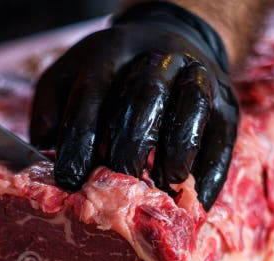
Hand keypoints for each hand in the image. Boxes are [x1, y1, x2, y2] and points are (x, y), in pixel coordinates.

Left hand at [30, 1, 238, 209]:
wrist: (165, 46)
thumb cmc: (104, 81)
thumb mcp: (66, 83)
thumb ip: (51, 117)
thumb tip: (45, 162)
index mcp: (108, 53)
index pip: (92, 94)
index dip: (80, 140)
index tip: (69, 180)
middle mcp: (156, 58)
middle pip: (144, 99)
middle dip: (128, 148)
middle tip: (116, 187)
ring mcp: (197, 77)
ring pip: (190, 108)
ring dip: (175, 152)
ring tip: (160, 188)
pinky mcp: (227, 102)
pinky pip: (223, 136)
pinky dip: (210, 172)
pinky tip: (194, 202)